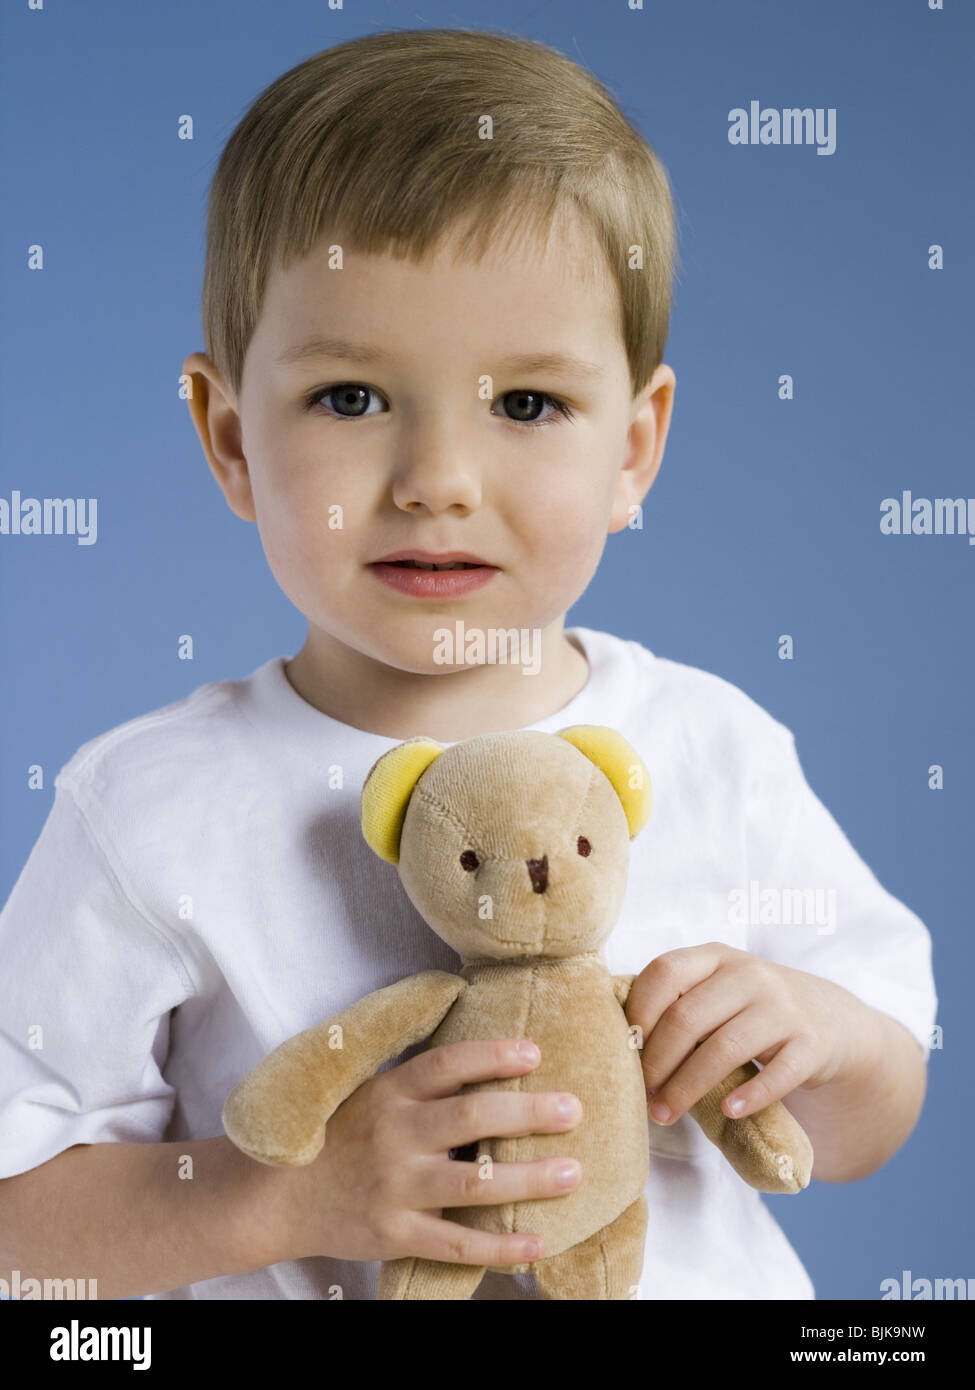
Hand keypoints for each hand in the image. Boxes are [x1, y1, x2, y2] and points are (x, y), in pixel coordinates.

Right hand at [271, 1038, 582, 1266]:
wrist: (275, 1196)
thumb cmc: (335, 1135)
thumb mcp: (367, 1090)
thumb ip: (419, 1079)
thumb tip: (487, 1055)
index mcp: (389, 1093)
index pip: (447, 1065)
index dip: (492, 1055)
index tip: (535, 1051)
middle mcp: (395, 1136)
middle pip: (471, 1117)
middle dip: (528, 1112)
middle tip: (572, 1109)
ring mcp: (395, 1188)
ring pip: (473, 1183)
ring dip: (529, 1179)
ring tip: (573, 1173)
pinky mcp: (395, 1234)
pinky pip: (455, 1244)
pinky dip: (499, 1246)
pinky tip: (537, 1242)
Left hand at [625, 943, 872, 1125]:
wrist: (829, 1019)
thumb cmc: (749, 1010)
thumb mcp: (716, 991)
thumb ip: (676, 1004)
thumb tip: (615, 1045)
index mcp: (714, 958)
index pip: (664, 972)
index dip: (638, 1012)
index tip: (622, 1050)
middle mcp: (748, 975)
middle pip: (688, 1017)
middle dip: (657, 1062)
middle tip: (641, 1096)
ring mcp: (783, 1007)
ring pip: (725, 1048)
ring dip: (688, 1087)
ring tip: (665, 1114)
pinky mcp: (811, 1044)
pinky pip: (777, 1073)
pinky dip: (750, 1096)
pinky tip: (728, 1112)